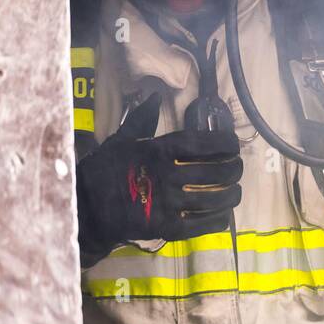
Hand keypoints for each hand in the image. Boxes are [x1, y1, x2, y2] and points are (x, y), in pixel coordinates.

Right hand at [76, 93, 243, 266]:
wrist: (87, 208)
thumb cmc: (104, 171)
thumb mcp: (121, 140)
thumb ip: (142, 120)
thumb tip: (155, 96)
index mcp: (160, 150)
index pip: (205, 143)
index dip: (226, 143)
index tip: (233, 145)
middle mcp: (170, 174)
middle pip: (219, 171)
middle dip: (235, 169)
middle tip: (237, 168)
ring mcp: (170, 202)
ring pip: (217, 198)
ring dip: (232, 193)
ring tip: (235, 190)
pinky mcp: (168, 227)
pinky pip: (205, 223)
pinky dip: (220, 218)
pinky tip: (224, 213)